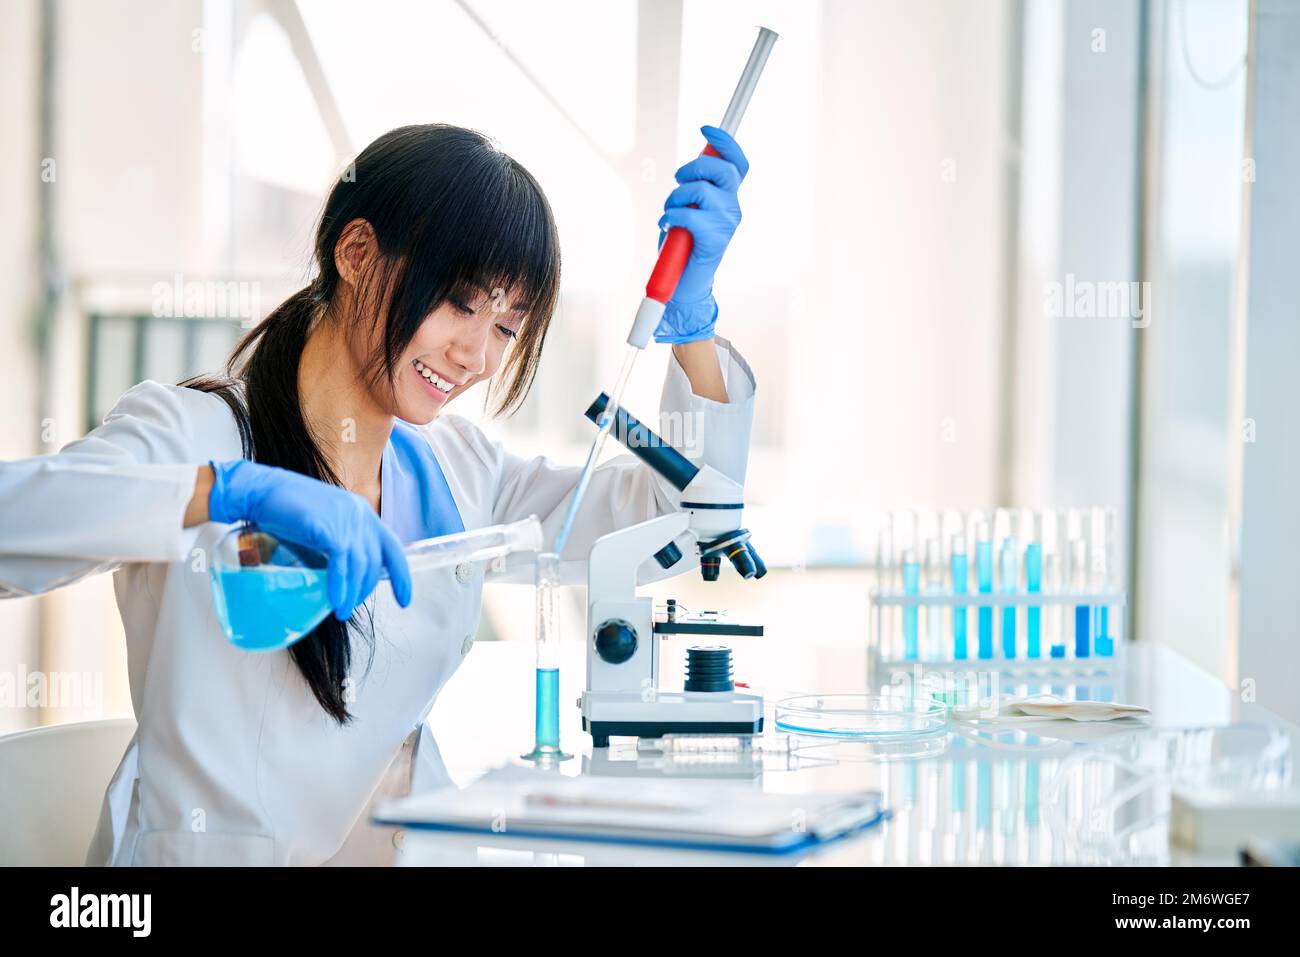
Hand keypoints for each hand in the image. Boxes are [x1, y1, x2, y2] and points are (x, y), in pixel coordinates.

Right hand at [207, 459, 411, 619]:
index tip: (405, 599)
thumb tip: (348, 579)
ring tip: (341, 611)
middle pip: (376, 562)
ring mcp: (346, 519)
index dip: (402, 575)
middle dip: (366, 589)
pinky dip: (340, 586)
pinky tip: (336, 602)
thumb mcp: (324, 528)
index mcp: (362, 513)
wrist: (261, 492)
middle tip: (350, 606)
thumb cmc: (287, 512)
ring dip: (353, 593)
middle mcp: (360, 514)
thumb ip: (340, 546)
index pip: (392, 548)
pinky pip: (342, 564)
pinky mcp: (330, 527)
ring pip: (361, 566)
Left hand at [654, 125, 749, 343]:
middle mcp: (733, 209)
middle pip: (721, 170)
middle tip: (677, 181)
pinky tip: (667, 228)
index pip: (738, 163)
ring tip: (670, 214)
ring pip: (700, 191)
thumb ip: (694, 187)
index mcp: (729, 198)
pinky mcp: (715, 239)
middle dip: (693, 168)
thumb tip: (694, 165)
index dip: (725, 142)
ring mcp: (727, 224)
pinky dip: (672, 218)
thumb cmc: (682, 246)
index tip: (705, 127)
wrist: (685, 286)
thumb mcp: (688, 209)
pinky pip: (690, 215)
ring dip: (676, 198)